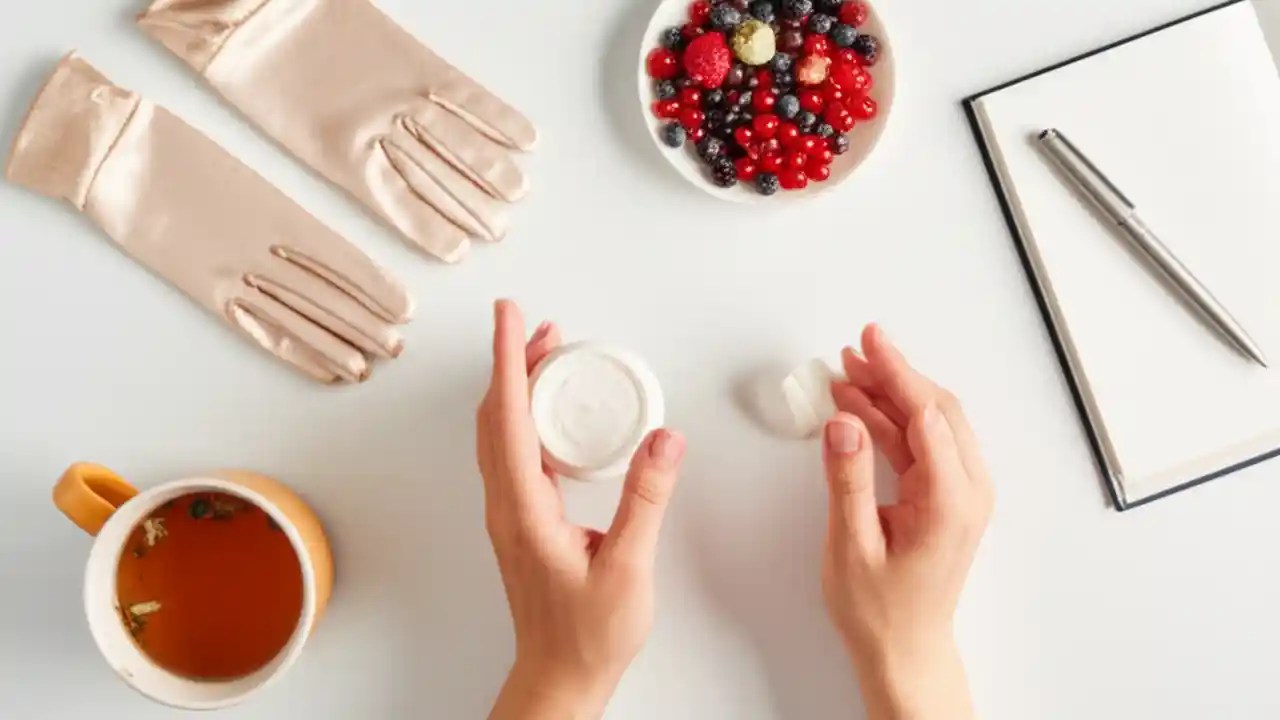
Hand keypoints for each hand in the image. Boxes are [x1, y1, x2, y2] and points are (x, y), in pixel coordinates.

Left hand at [479, 301, 685, 719]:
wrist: (560, 677)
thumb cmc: (588, 635)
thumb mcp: (629, 567)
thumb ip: (646, 499)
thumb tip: (664, 438)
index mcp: (524, 509)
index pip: (508, 416)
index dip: (508, 359)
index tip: (512, 317)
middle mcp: (506, 505)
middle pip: (497, 414)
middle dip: (513, 361)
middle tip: (539, 324)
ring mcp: (510, 512)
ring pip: (501, 432)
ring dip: (517, 386)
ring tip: (548, 354)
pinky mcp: (522, 519)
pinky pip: (514, 452)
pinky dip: (526, 416)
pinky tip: (554, 413)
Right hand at [822, 325, 992, 719]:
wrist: (905, 650)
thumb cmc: (881, 611)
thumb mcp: (851, 545)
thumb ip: (847, 480)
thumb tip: (843, 423)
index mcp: (950, 501)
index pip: (927, 415)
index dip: (897, 372)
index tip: (870, 343)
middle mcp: (966, 492)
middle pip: (934, 410)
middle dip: (894, 373)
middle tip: (854, 349)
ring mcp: (960, 494)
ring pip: (929, 424)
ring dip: (889, 395)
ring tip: (846, 373)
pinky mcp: (946, 498)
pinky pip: (922, 445)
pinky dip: (890, 422)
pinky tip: (858, 409)